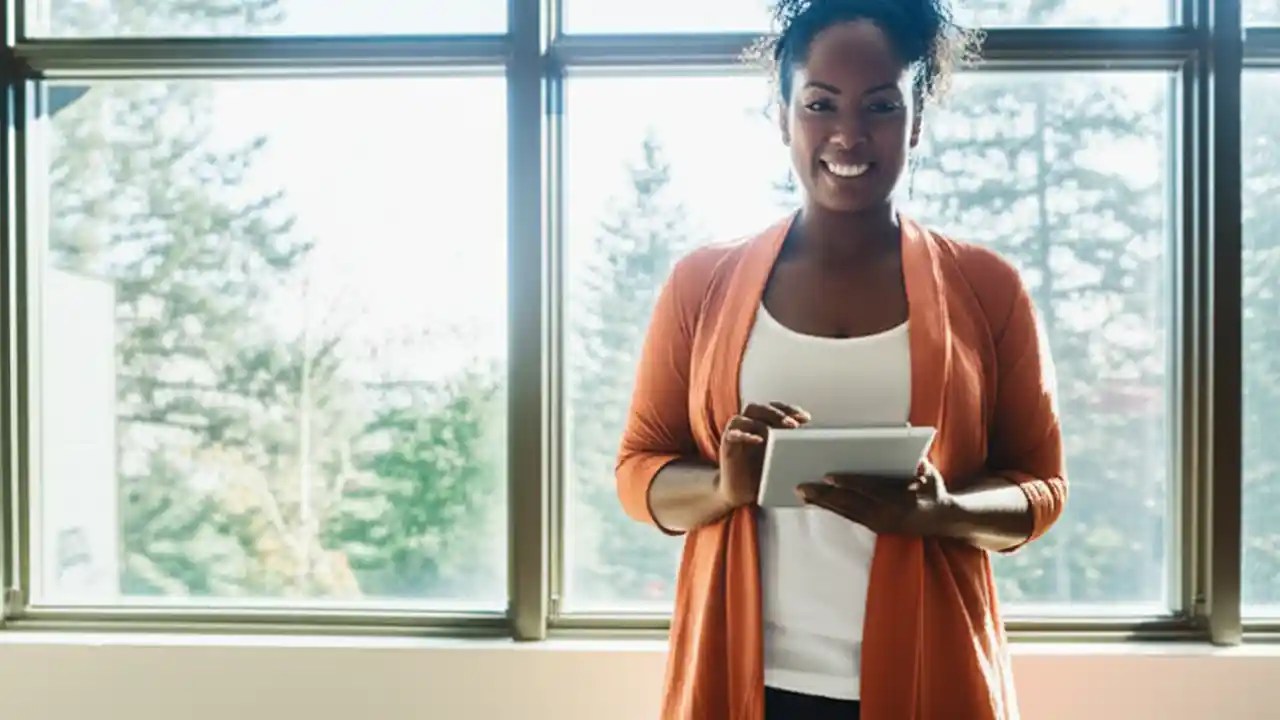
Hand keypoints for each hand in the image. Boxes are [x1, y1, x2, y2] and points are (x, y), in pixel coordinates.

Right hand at [717, 401, 810, 508]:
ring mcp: (737, 432)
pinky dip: (746, 434)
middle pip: (761, 407)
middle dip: (779, 412)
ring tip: (781, 430)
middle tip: (794, 424)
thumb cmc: (762, 475)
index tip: (806, 418)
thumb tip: (820, 448)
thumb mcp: (782, 460)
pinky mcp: (727, 444)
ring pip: (747, 414)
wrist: (740, 494)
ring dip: (766, 419)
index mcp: (763, 425)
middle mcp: (749, 424)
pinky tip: (758, 440)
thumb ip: (793, 449)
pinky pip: (734, 433)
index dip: (791, 409)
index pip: (776, 408)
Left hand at [797, 460, 953, 536]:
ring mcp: (880, 524)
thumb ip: (920, 463)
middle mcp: (887, 515)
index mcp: (900, 501)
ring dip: (821, 503)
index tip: (827, 475)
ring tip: (801, 492)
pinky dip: (830, 509)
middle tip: (801, 485)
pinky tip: (814, 502)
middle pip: (850, 503)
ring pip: (845, 512)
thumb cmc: (934, 490)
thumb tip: (908, 443)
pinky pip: (848, 517)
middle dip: (824, 495)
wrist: (944, 520)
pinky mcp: (875, 528)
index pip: (868, 489)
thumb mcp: (931, 474)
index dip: (848, 482)